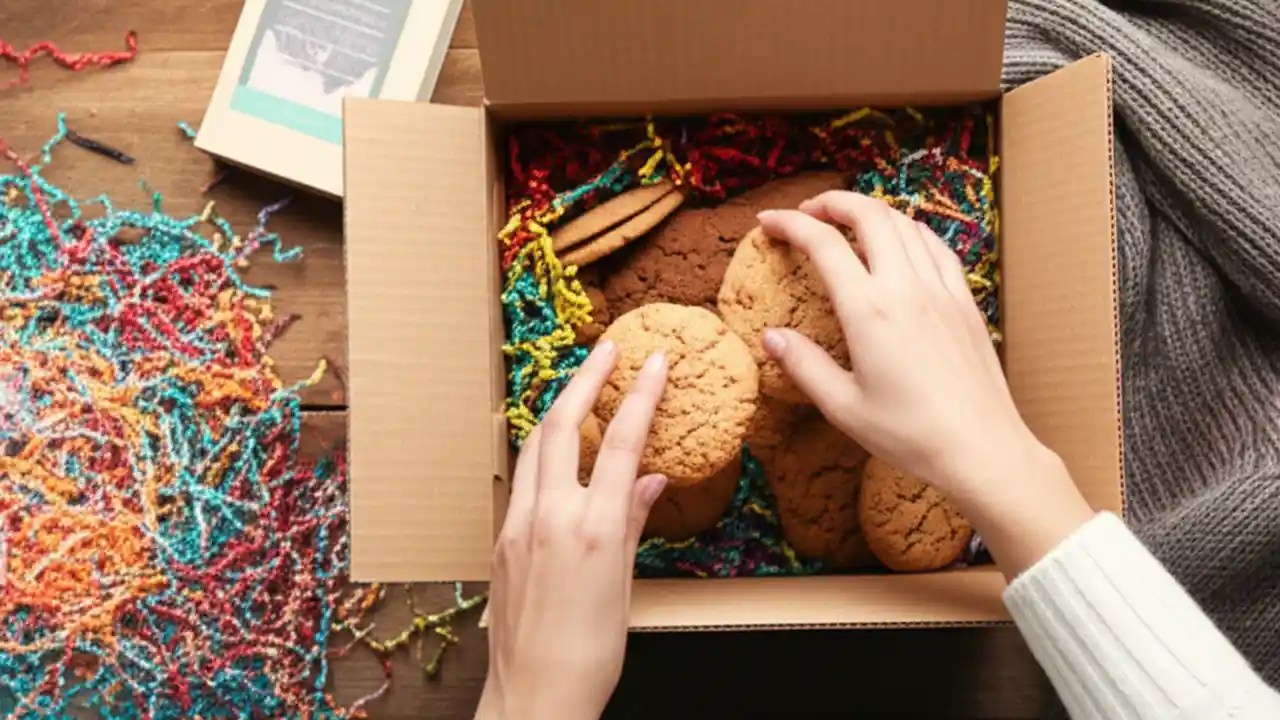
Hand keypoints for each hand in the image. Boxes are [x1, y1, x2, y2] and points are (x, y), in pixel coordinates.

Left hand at [476, 340, 668, 719]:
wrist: (535, 696)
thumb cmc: (591, 653)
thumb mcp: (626, 584)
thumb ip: (632, 522)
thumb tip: (651, 479)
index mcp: (593, 528)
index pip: (623, 441)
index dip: (641, 394)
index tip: (656, 360)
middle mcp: (550, 516)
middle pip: (565, 424)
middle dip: (587, 378)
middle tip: (608, 350)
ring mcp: (518, 524)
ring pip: (535, 446)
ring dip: (559, 410)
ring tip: (581, 388)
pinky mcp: (500, 539)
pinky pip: (522, 479)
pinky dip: (543, 453)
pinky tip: (557, 453)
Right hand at [756, 192, 1091, 576]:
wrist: (981, 448)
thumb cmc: (910, 435)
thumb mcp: (843, 407)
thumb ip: (804, 365)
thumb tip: (770, 336)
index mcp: (868, 311)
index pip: (823, 244)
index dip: (789, 224)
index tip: (766, 222)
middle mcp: (905, 288)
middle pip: (869, 216)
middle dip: (832, 202)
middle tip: (806, 211)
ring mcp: (940, 290)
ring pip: (904, 223)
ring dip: (871, 210)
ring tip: (847, 220)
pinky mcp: (965, 301)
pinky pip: (936, 246)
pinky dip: (909, 229)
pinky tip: (901, 240)